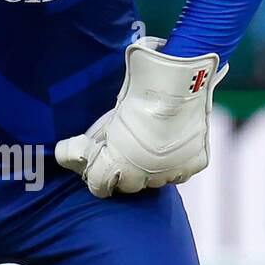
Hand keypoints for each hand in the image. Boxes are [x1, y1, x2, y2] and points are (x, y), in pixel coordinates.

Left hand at [55, 37, 226, 197]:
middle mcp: (147, 174)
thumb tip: (69, 156)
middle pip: (128, 185)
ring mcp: (173, 171)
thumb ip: (95, 144)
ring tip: (150, 143)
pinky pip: (180, 172)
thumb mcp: (109, 121)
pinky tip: (171, 144)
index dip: (94, 173)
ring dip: (149, 168)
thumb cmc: (139, 95)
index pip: (98, 186)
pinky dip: (175, 163)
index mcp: (119, 163)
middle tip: (124, 150)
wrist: (179, 78)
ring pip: (155, 180)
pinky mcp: (195, 164)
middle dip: (122, 171)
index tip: (95, 160)